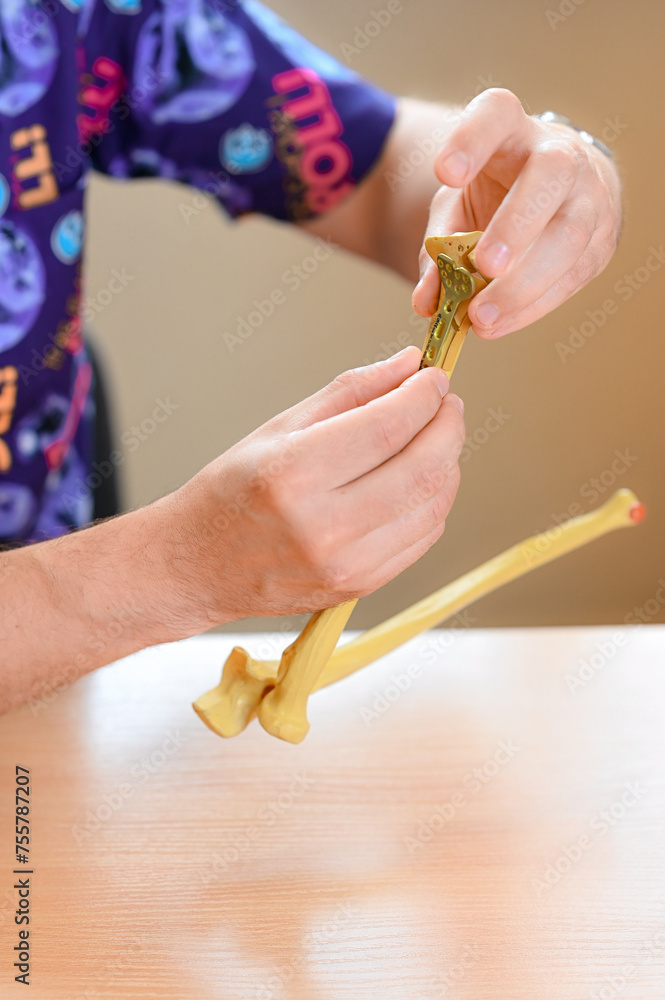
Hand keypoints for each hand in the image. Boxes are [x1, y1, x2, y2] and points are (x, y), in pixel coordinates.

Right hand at [165, 347, 464, 625]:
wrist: (198, 566)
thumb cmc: (230, 493)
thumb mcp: (278, 427)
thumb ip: (350, 393)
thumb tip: (409, 365)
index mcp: (293, 474)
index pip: (388, 427)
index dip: (424, 396)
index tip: (435, 378)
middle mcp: (323, 526)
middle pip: (423, 468)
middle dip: (449, 427)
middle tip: (446, 405)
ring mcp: (346, 564)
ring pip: (433, 506)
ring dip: (448, 464)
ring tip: (434, 439)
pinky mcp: (360, 586)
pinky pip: (422, 538)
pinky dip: (432, 501)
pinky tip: (417, 480)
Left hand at [412, 89, 621, 338]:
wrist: (556, 196)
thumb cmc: (496, 195)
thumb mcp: (457, 206)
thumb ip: (437, 247)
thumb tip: (426, 301)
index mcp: (512, 130)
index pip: (496, 114)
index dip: (471, 139)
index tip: (445, 172)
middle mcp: (560, 154)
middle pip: (550, 176)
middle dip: (517, 223)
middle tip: (485, 266)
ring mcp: (590, 196)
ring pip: (569, 236)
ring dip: (524, 284)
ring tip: (482, 316)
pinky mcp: (601, 241)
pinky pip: (572, 277)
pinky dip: (533, 306)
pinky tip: (502, 322)